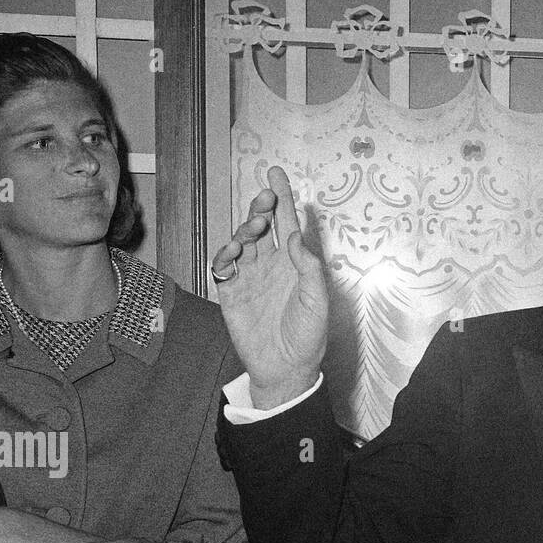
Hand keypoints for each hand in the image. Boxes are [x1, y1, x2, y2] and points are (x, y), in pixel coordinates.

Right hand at [210, 165, 329, 407]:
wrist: (286, 369)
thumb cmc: (307, 337)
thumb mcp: (317, 302)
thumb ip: (310, 269)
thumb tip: (296, 237)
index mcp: (293, 264)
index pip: (286, 224)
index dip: (281, 199)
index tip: (276, 173)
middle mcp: (270, 266)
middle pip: (262, 227)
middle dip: (261, 208)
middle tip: (265, 199)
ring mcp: (249, 278)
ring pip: (242, 241)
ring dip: (246, 229)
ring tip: (255, 228)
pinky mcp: (231, 293)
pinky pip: (224, 267)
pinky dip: (226, 254)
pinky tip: (234, 251)